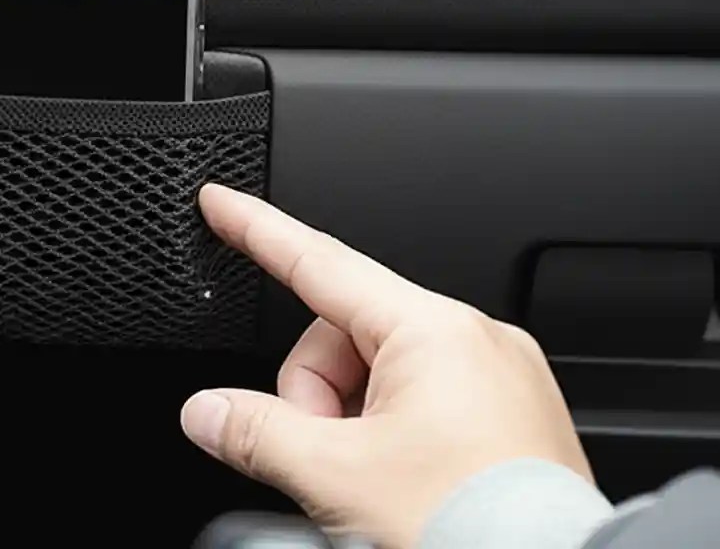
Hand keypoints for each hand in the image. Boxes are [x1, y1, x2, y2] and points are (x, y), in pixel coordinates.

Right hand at [182, 184, 592, 548]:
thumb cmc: (475, 529)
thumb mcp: (338, 477)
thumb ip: (257, 434)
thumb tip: (208, 411)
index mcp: (434, 331)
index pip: (321, 263)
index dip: (260, 230)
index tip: (222, 203)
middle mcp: (475, 341)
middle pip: (344, 338)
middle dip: (316, 399)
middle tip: (322, 463)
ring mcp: (500, 379)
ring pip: (381, 374)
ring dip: (352, 426)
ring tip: (370, 486)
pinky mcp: (511, 418)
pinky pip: (425, 401)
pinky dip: (391, 437)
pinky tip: (398, 486)